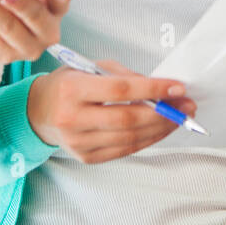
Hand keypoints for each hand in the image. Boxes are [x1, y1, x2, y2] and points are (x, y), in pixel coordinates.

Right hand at [27, 59, 196, 163]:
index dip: (152, 90)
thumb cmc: (68, 84)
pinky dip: (147, 140)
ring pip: (130, 138)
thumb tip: (158, 88)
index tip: (177, 87)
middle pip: (128, 119)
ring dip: (160, 128)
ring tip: (179, 117)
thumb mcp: (90, 67)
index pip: (120, 90)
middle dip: (164, 113)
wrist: (39, 111)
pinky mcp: (86, 157)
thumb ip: (123, 75)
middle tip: (186, 106)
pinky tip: (160, 129)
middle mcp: (73, 118)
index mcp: (73, 89)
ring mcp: (79, 142)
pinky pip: (124, 150)